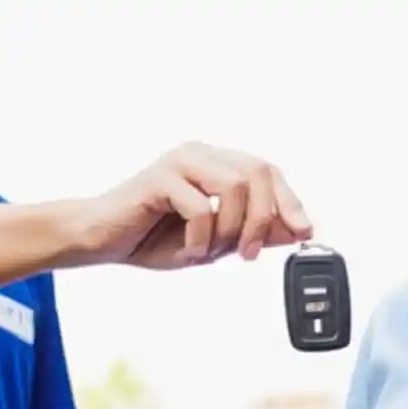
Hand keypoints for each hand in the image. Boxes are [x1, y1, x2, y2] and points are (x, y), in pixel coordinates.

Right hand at [81, 142, 312, 269]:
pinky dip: (200, 238)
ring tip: (209, 252)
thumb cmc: (153, 238)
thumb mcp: (216, 242)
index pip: (267, 171)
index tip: (305, 232)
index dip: (290, 201)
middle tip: (249, 253)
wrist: (102, 242)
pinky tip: (189, 251)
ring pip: (233, 186)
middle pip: (257, 172)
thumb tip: (297, 231)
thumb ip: (254, 233)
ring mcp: (180, 162)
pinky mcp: (159, 178)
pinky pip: (200, 207)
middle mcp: (201, 155)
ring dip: (230, 230)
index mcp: (216, 164)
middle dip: (263, 219)